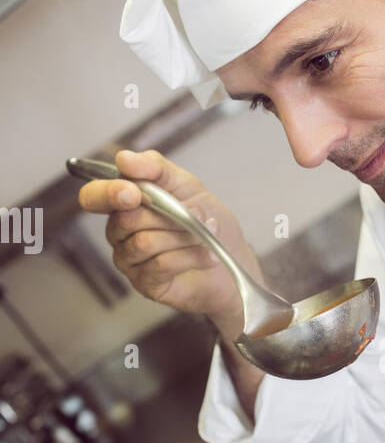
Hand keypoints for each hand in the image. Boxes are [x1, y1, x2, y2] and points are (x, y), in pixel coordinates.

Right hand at [76, 148, 261, 334]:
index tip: (133, 193)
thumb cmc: (206, 220)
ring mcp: (129, 260)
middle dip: (168, 215)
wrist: (233, 257)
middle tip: (196, 215)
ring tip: (204, 237)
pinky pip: (161, 264)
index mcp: (123, 204)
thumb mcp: (186, 185)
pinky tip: (206, 255)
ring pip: (145, 242)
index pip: (93, 197)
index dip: (108, 193)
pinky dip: (190, 256)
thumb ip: (155, 168)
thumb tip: (123, 159)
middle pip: (126, 219)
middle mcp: (119, 233)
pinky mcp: (145, 283)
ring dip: (183, 236)